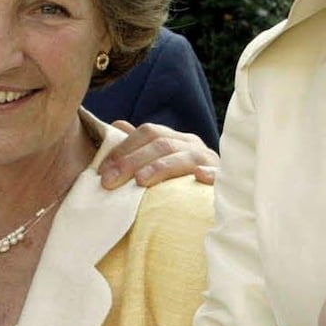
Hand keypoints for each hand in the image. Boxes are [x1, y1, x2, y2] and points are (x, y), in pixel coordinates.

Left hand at [98, 119, 217, 188]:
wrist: (217, 201)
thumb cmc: (180, 183)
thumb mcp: (159, 162)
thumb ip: (139, 147)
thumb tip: (116, 124)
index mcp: (177, 139)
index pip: (148, 133)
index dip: (123, 149)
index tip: (101, 171)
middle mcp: (193, 146)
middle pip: (162, 144)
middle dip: (132, 161)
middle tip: (109, 182)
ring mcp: (210, 162)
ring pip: (184, 157)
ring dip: (161, 168)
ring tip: (140, 182)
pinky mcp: (224, 182)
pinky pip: (219, 176)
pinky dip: (210, 175)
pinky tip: (199, 176)